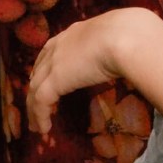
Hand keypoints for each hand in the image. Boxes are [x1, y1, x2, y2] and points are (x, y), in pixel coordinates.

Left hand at [26, 9, 149, 135]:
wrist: (123, 37)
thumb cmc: (128, 36)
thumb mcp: (116, 38)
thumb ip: (114, 46)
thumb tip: (127, 52)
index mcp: (74, 33)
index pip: (51, 51)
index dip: (46, 67)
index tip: (47, 80)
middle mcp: (59, 45)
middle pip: (39, 70)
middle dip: (36, 88)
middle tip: (37, 105)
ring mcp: (54, 62)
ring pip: (35, 88)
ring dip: (34, 108)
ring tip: (36, 125)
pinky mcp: (55, 80)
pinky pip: (40, 101)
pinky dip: (39, 116)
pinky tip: (43, 129)